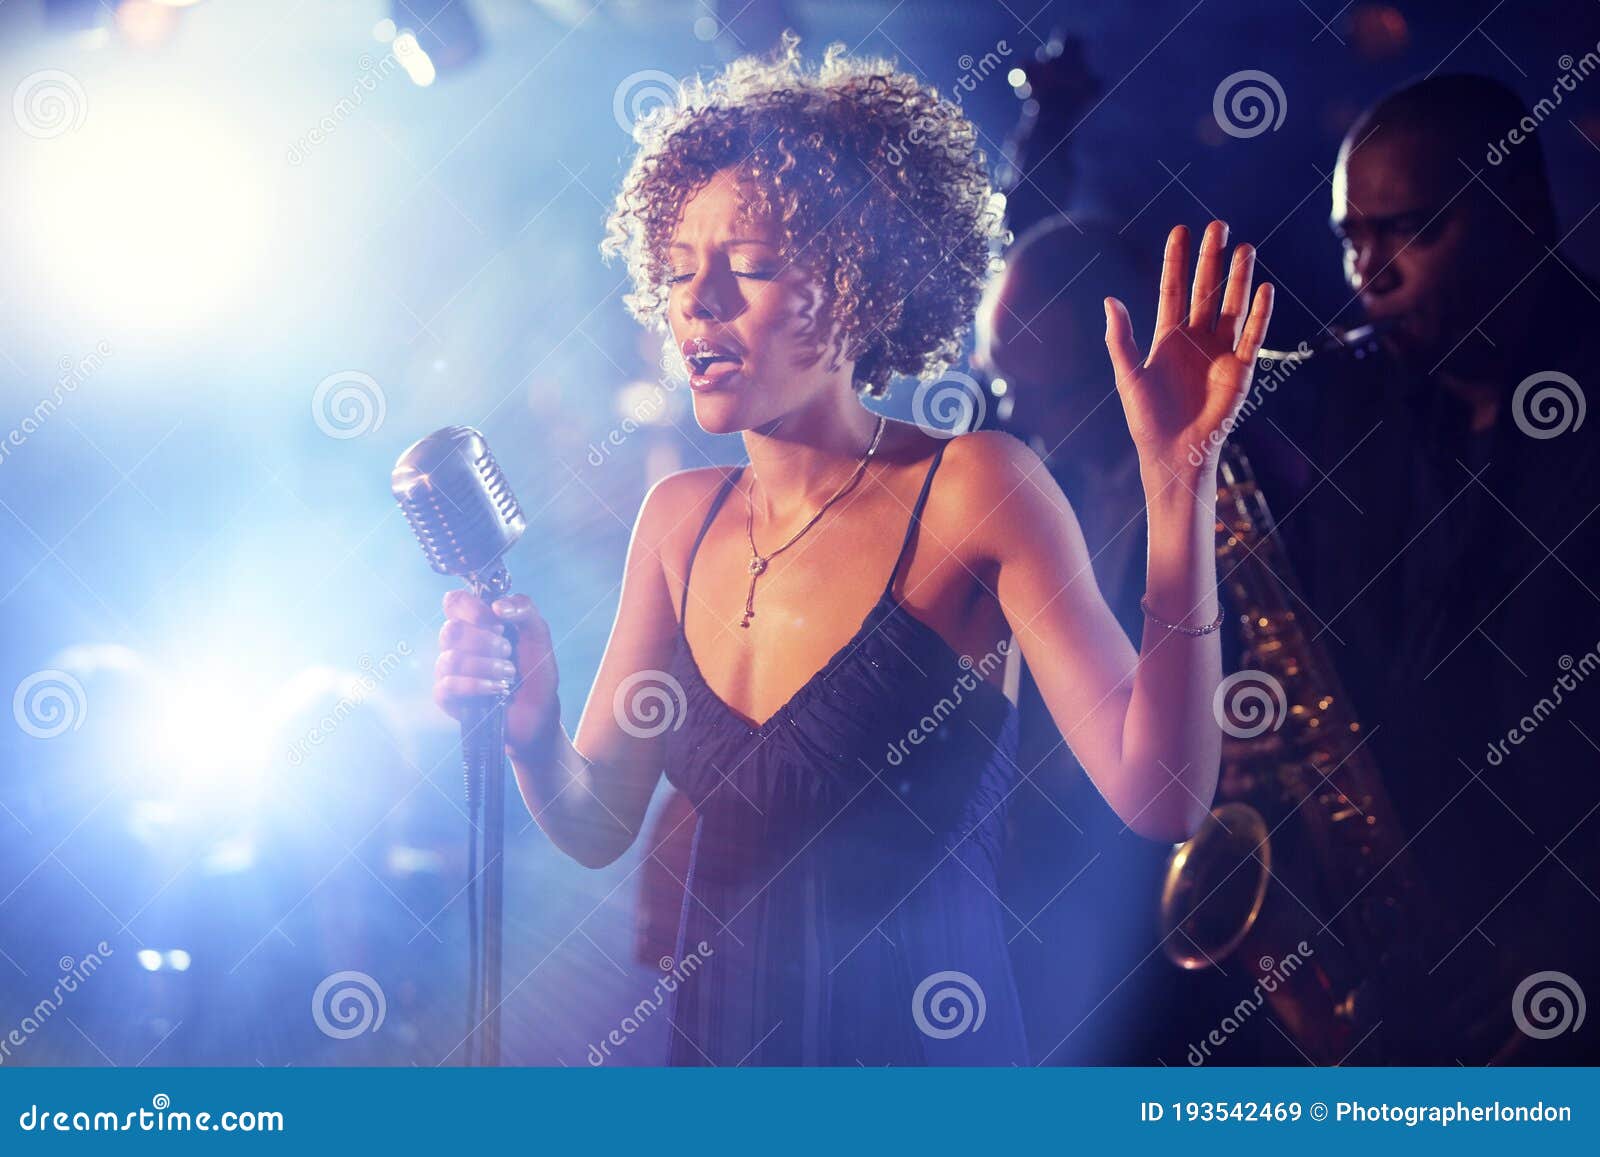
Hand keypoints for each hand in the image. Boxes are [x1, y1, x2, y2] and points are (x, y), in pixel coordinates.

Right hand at [434, 590, 558, 752]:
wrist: (538, 709)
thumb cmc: (534, 669)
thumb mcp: (538, 633)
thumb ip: (524, 608)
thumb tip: (497, 606)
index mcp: (474, 623)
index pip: (454, 602)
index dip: (474, 610)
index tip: (499, 625)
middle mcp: (457, 644)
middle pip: (451, 630)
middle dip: (486, 642)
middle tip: (508, 652)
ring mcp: (449, 670)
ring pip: (450, 659)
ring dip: (487, 667)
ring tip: (509, 675)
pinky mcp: (447, 696)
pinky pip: (447, 685)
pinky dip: (475, 685)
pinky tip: (496, 689)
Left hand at [1103, 220, 1273, 478]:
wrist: (1173, 452)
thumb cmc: (1146, 418)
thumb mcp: (1128, 376)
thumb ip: (1120, 339)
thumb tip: (1109, 301)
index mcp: (1167, 337)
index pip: (1173, 290)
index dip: (1176, 262)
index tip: (1181, 231)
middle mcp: (1196, 339)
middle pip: (1205, 290)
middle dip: (1211, 260)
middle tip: (1218, 226)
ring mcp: (1220, 351)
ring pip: (1231, 306)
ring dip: (1238, 279)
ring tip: (1244, 248)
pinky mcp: (1240, 369)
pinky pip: (1252, 336)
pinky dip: (1260, 314)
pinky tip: (1264, 289)